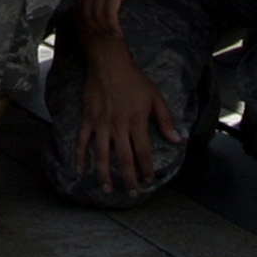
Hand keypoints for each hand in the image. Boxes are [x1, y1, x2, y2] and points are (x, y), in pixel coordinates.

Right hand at [73, 33, 177, 197]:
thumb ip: (165, 120)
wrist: (109, 62)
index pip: (143, 152)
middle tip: (132, 193)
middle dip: (129, 178)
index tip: (148, 180)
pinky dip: (80, 157)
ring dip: (105, 175)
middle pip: (123, 159)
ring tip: (108, 190)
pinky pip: (82, 142)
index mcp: (136, 121)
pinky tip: (80, 170)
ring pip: (101, 155)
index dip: (146, 169)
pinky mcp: (87, 119)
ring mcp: (101, 124)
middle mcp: (118, 126)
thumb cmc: (134, 79)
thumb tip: (177, 140)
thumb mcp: (155, 97)